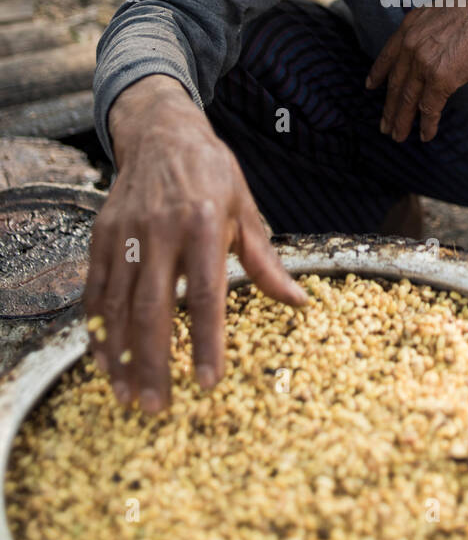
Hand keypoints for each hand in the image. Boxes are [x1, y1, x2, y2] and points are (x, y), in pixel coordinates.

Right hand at [86, 75, 305, 413]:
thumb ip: (265, 261)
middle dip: (154, 362)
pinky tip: (105, 359)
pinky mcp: (102, 235)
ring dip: (122, 355)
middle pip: (153, 309)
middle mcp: (161, 230)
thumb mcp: (246, 208)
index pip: (206, 293)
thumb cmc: (210, 173)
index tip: (208, 382)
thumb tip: (298, 302)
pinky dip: (97, 329)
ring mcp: (126, 233)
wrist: (161, 132)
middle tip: (157, 407)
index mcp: (205, 224)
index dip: (207, 341)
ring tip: (128, 395)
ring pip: (118, 305)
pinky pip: (96, 290)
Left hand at [366, 0, 467, 142]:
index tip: (370, 85)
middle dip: (389, 107)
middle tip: (383, 124)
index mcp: (412, 25)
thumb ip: (436, 27)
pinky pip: (430, 108)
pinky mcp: (441, 78)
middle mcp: (412, 44)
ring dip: (401, 121)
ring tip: (397, 136)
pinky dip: (427, 124)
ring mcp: (424, 62)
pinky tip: (425, 136)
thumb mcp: (446, 9)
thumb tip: (441, 40)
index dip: (378, 72)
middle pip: (396, 82)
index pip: (388, 54)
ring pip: (407, 99)